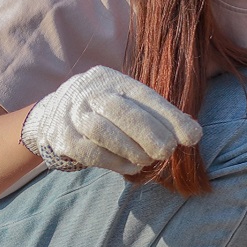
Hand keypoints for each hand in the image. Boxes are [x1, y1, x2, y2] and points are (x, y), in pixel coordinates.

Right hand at [20, 66, 202, 173]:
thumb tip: (193, 133)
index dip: (170, 117)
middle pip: (121, 110)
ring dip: (132, 149)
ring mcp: (72, 114)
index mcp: (111, 79)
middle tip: (168, 151)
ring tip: (149, 160)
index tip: (192, 136)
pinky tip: (132, 167)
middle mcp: (89, 92)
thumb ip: (158, 115)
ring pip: (102, 131)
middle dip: (150, 133)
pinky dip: (115, 162)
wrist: (52, 115)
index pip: (144, 95)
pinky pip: (90, 152)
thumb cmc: (104, 111)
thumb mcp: (128, 103)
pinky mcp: (63, 138)